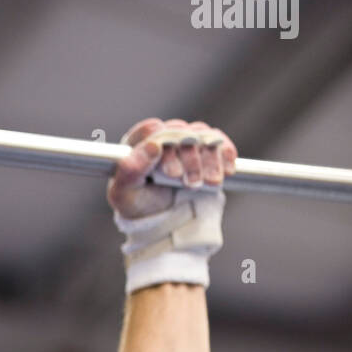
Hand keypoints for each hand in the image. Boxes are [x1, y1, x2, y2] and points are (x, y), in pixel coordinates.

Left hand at [107, 117, 236, 218]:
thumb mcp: (124, 194)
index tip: (171, 173)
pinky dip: (225, 154)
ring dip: (209, 159)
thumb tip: (153, 145)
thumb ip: (130, 170)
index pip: (151, 130)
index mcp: (138, 144)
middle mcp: (162, 138)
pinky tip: (228, 170)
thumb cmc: (139, 206)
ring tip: (209, 183)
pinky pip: (219, 142)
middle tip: (191, 183)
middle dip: (189, 158)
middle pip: (180, 133)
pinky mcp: (204, 149)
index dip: (163, 147)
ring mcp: (184, 142)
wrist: (162, 220)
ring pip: (201, 136)